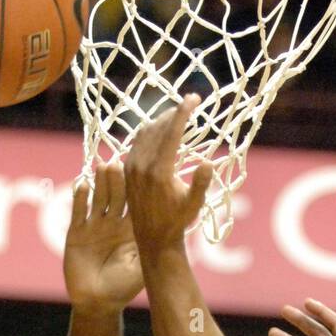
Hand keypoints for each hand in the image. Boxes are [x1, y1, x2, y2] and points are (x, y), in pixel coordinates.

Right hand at [63, 163, 142, 314]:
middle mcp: (113, 223)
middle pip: (116, 196)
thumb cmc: (122, 288)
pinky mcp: (76, 232)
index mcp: (131, 230)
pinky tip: (83, 184)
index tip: (144, 171)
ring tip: (104, 167)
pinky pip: (78, 211)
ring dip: (101, 183)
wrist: (96, 302)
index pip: (135, 203)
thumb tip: (169, 232)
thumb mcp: (141, 266)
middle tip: (120, 164)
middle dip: (118, 180)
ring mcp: (94, 226)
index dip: (137, 187)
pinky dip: (80, 197)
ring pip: (98, 198)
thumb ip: (149, 247)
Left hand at [123, 97, 212, 255]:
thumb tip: (207, 162)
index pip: (172, 132)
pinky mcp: (128, 169)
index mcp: (160, 171)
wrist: (152, 238)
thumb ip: (201, 183)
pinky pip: (138, 141)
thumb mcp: (194, 205)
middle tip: (189, 103)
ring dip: (162, 120)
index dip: (183, 111)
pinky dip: (150, 131)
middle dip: (174, 112)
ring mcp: (132, 166)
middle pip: (158, 127)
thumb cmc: (177, 222)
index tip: (194, 97)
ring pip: (146, 132)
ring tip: (177, 115)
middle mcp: (142, 165)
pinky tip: (160, 130)